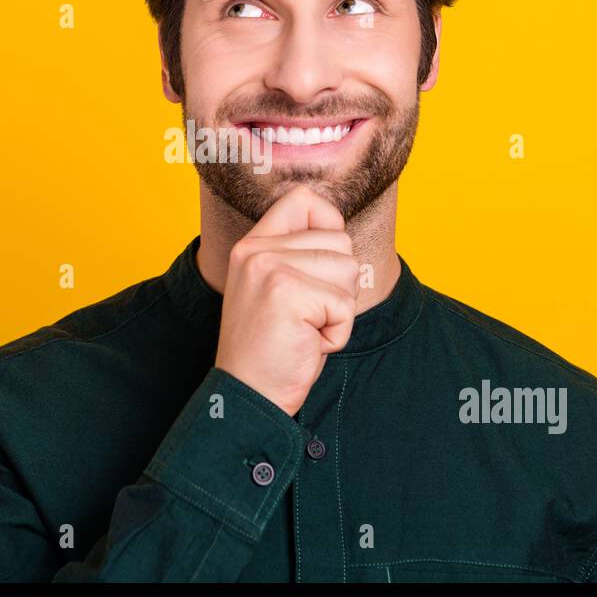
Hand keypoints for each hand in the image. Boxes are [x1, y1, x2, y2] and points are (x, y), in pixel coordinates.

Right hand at [213, 184, 360, 416]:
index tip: (319, 268)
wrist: (248, 396)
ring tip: (305, 329)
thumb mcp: (281, 290)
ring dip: (339, 311)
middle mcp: (256, 249)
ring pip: (348, 271)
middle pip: (340, 241)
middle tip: (305, 316)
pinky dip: (336, 333)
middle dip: (338, 285)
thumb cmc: (274, 349)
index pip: (304, 200)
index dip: (329, 226)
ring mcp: (268, 268)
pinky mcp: (286, 293)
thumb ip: (301, 256)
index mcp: (252, 244)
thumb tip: (342, 232)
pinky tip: (307, 343)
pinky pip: (344, 306)